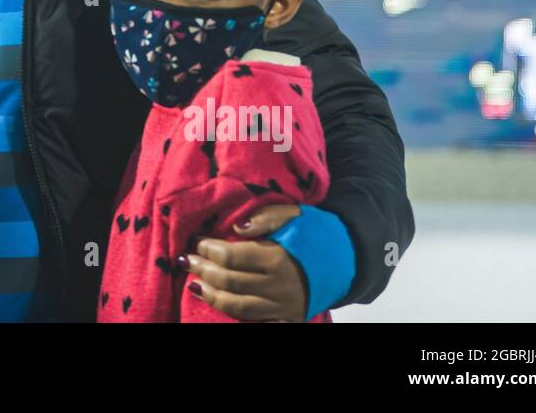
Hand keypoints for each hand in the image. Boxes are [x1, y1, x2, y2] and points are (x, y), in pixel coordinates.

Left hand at [182, 204, 306, 321]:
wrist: (348, 258)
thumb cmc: (315, 232)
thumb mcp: (292, 214)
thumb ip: (263, 217)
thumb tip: (235, 228)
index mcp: (278, 258)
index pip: (232, 257)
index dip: (209, 249)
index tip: (196, 241)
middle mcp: (279, 287)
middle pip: (230, 282)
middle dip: (203, 270)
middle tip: (187, 260)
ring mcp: (283, 307)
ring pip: (238, 307)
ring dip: (212, 296)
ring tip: (194, 284)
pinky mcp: (287, 319)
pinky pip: (255, 321)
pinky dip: (233, 314)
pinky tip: (218, 303)